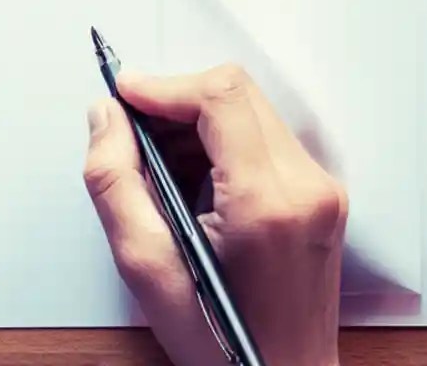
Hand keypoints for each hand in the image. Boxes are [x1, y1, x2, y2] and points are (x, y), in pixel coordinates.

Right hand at [83, 65, 345, 365]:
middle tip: (134, 134)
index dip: (164, 86)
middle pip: (236, 94)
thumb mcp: (146, 267)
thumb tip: (106, 117)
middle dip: (176, 102)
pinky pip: (264, 138)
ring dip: (196, 124)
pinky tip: (192, 183)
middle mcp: (306, 186)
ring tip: (160, 170)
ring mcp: (320, 189)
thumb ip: (115, 182)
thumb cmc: (222, 342)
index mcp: (266, 203)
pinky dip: (220, 144)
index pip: (220, 97)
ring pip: (250, 111)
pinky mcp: (320, 194)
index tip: (125, 96)